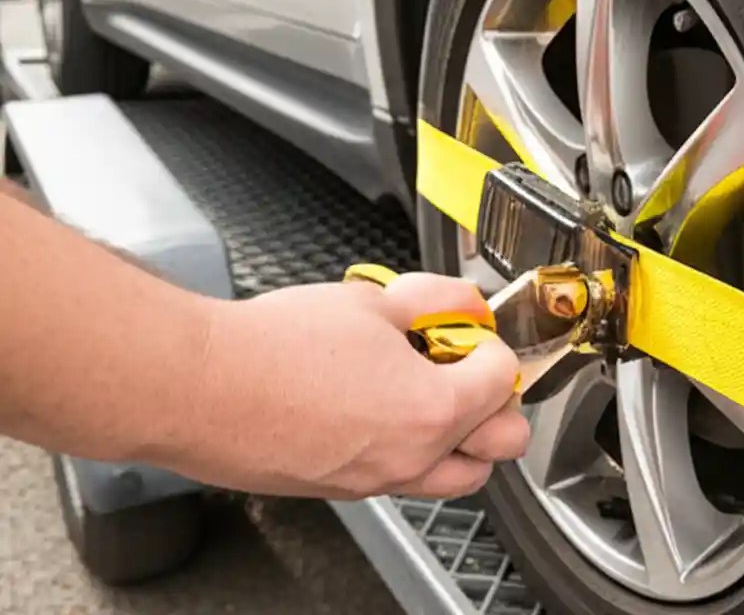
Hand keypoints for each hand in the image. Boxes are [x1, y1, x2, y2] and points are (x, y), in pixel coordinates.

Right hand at [165, 272, 528, 499]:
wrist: (198, 387)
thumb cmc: (274, 348)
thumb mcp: (372, 299)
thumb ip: (436, 300)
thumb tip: (465, 301)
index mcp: (434, 410)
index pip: (500, 378)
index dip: (489, 344)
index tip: (471, 330)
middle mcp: (413, 458)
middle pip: (498, 446)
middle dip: (493, 402)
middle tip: (466, 367)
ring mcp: (377, 480)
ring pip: (455, 475)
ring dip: (460, 438)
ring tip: (428, 393)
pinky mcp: (342, 489)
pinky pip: (402, 478)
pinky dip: (411, 450)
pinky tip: (377, 408)